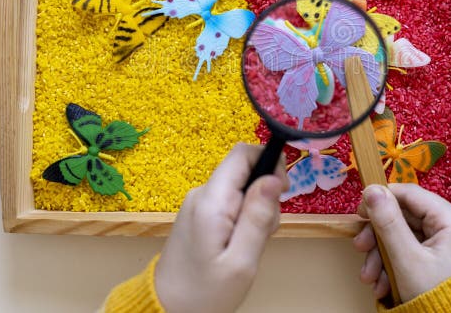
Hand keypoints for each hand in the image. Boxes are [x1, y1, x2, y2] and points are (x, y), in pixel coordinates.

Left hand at [154, 143, 287, 312]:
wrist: (167, 308)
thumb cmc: (205, 293)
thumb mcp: (241, 261)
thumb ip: (259, 217)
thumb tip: (274, 178)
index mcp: (212, 201)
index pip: (243, 153)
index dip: (269, 161)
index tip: (282, 191)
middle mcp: (202, 194)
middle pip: (244, 170)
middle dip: (265, 194)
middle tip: (263, 231)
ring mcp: (198, 203)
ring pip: (240, 187)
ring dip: (255, 209)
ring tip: (249, 244)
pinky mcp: (199, 213)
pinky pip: (230, 201)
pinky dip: (243, 217)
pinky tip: (239, 244)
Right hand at [353, 183, 450, 301]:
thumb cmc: (439, 300)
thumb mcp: (406, 260)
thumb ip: (388, 222)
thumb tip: (372, 190)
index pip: (411, 194)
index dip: (382, 199)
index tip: (359, 212)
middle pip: (407, 218)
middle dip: (380, 238)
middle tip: (360, 249)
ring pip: (408, 236)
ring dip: (384, 255)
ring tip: (371, 278)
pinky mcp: (448, 257)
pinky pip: (416, 251)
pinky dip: (398, 264)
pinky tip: (384, 283)